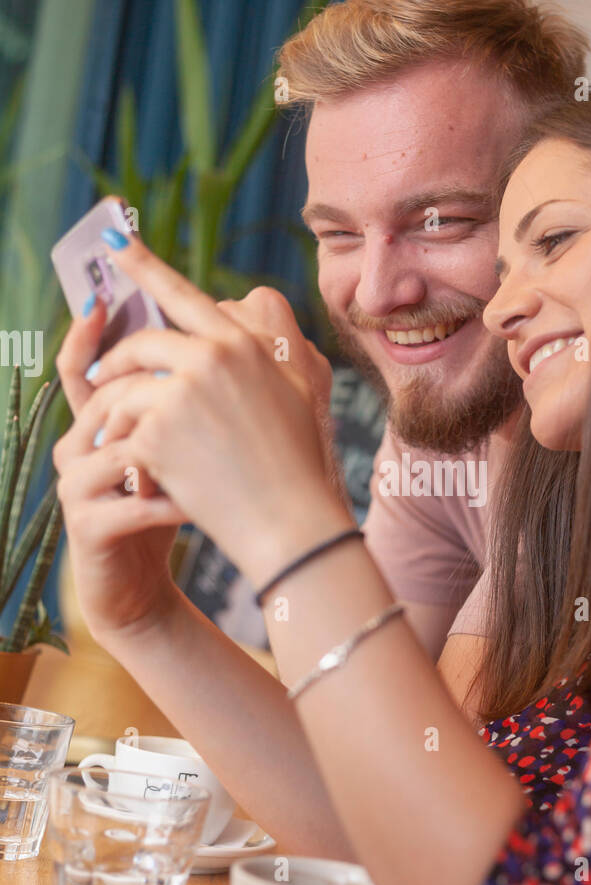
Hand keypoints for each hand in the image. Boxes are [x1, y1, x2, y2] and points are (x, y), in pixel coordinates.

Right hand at [55, 295, 182, 644]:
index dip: (88, 334)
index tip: (106, 300)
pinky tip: (199, 505)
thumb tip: (220, 330)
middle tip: (192, 381)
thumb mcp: (177, 448)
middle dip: (145, 391)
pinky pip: (129, 502)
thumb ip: (184, 399)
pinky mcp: (88, 527)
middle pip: (98, 400)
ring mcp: (77, 486)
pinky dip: (169, 501)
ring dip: (167, 452)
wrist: (145, 583)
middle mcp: (78, 447)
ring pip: (116, 447)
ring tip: (211, 456)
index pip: (85, 368)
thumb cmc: (165, 506)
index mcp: (99, 422)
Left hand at [75, 234, 350, 583]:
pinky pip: (121, 424)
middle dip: (117, 360)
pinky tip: (127, 462)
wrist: (291, 521)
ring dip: (112, 404)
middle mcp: (215, 356)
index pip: (183, 294)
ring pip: (126, 383)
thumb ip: (267, 345)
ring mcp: (184, 390)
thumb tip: (236, 311)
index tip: (113, 240)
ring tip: (112, 428)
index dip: (144, 264)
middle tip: (104, 378)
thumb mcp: (300, 389)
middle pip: (144, 341)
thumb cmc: (298, 463)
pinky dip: (119, 442)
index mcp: (247, 342)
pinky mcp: (160, 429)